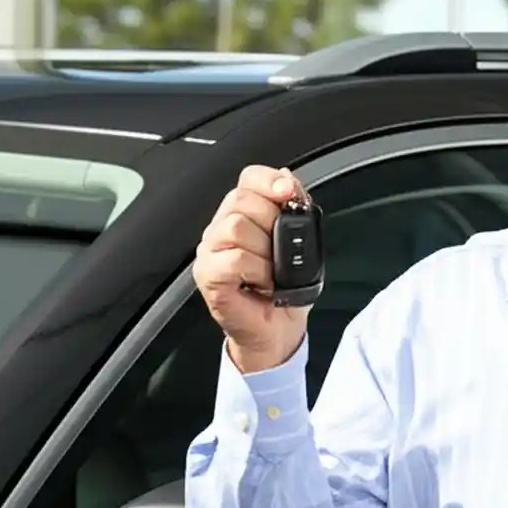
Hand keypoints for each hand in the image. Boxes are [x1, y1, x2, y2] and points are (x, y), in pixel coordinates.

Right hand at [193, 165, 310, 372]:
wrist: (278, 329)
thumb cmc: (286, 289)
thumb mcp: (300, 243)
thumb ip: (294, 209)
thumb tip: (287, 178)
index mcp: (243, 214)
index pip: (248, 178)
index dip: (268, 180)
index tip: (288, 193)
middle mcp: (221, 229)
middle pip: (240, 200)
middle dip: (271, 223)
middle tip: (280, 251)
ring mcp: (210, 252)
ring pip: (235, 227)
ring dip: (265, 251)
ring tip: (271, 271)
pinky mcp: (208, 275)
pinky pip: (234, 259)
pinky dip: (257, 270)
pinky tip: (263, 283)